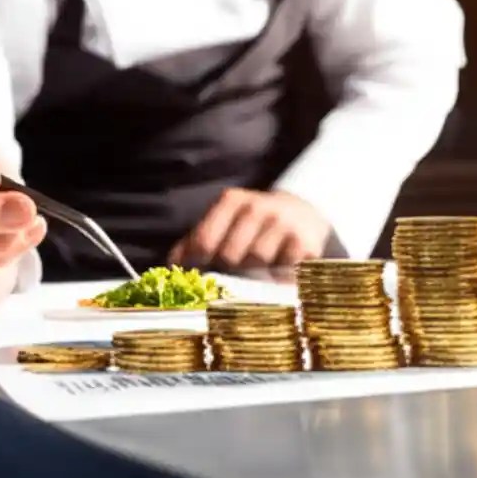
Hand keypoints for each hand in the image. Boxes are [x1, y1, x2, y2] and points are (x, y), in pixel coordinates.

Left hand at [168, 188, 329, 270]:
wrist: (303, 211)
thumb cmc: (253, 224)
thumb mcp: (225, 221)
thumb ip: (196, 242)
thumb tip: (171, 267)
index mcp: (232, 200)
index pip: (205, 241)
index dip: (198, 265)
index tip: (198, 275)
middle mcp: (258, 207)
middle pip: (230, 255)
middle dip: (230, 269)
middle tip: (236, 270)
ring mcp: (283, 223)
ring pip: (256, 263)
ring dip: (256, 272)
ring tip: (260, 267)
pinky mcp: (305, 242)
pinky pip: (282, 271)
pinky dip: (278, 277)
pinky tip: (279, 270)